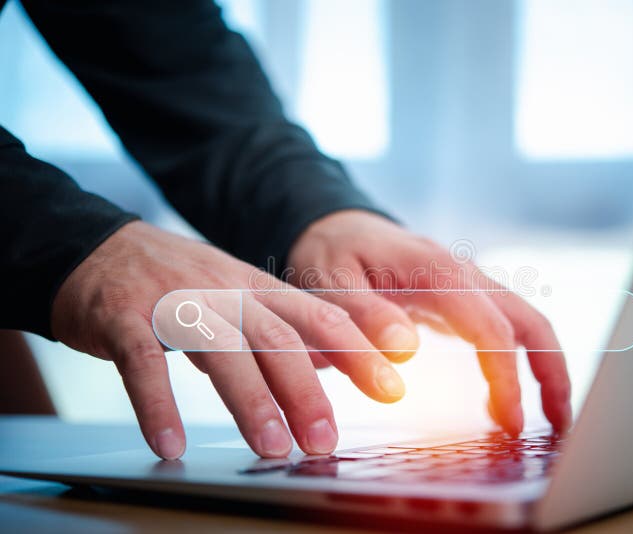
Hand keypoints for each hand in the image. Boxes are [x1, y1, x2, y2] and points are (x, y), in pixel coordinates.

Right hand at [52, 221, 405, 458]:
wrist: (97, 248)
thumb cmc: (176, 283)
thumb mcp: (235, 297)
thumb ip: (275, 329)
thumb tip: (323, 373)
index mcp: (256, 289)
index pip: (318, 316)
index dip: (357, 350)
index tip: (391, 386)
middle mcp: (223, 292)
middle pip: (276, 338)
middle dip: (307, 391)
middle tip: (326, 439)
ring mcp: (174, 301)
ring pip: (221, 350)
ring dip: (250, 402)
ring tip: (272, 447)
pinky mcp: (122, 316)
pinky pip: (142, 361)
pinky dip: (158, 403)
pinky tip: (171, 441)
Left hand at [287, 211, 571, 433]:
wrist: (336, 228)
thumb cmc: (332, 255)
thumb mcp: (330, 283)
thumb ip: (364, 317)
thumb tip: (407, 352)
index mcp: (435, 270)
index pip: (490, 327)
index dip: (505, 376)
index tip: (508, 419)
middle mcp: (462, 273)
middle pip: (527, 321)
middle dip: (551, 374)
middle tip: (558, 427)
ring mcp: (468, 284)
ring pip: (525, 323)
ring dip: (546, 368)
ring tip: (552, 418)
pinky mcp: (464, 298)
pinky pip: (504, 327)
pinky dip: (521, 361)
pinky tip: (511, 395)